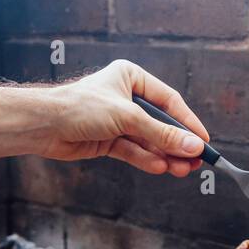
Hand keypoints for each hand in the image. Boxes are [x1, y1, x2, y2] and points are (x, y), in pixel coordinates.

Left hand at [38, 60, 210, 176]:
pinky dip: (146, 160)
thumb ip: (161, 134)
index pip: (169, 101)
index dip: (187, 122)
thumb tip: (193, 146)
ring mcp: (117, 121)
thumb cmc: (80, 107)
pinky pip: (133, 151)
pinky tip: (161, 168)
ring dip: (164, 155)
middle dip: (176, 144)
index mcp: (132, 77)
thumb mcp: (127, 118)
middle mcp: (126, 98)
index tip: (204, 141)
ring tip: (182, 170)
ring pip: (147, 141)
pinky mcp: (107, 141)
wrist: (43, 126)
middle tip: (195, 162)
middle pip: (159, 124)